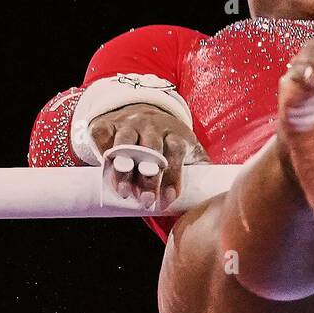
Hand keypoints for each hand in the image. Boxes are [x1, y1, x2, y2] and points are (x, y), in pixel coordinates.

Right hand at [86, 104, 209, 207]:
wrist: (144, 112)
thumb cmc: (169, 142)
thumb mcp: (189, 150)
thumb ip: (200, 169)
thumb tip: (212, 193)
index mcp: (175, 134)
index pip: (176, 152)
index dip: (173, 175)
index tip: (169, 198)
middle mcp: (152, 126)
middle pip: (151, 149)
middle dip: (148, 177)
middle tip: (146, 200)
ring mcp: (129, 123)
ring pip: (125, 143)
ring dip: (124, 168)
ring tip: (123, 191)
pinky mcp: (108, 123)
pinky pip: (102, 134)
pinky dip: (102, 150)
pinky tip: (104, 167)